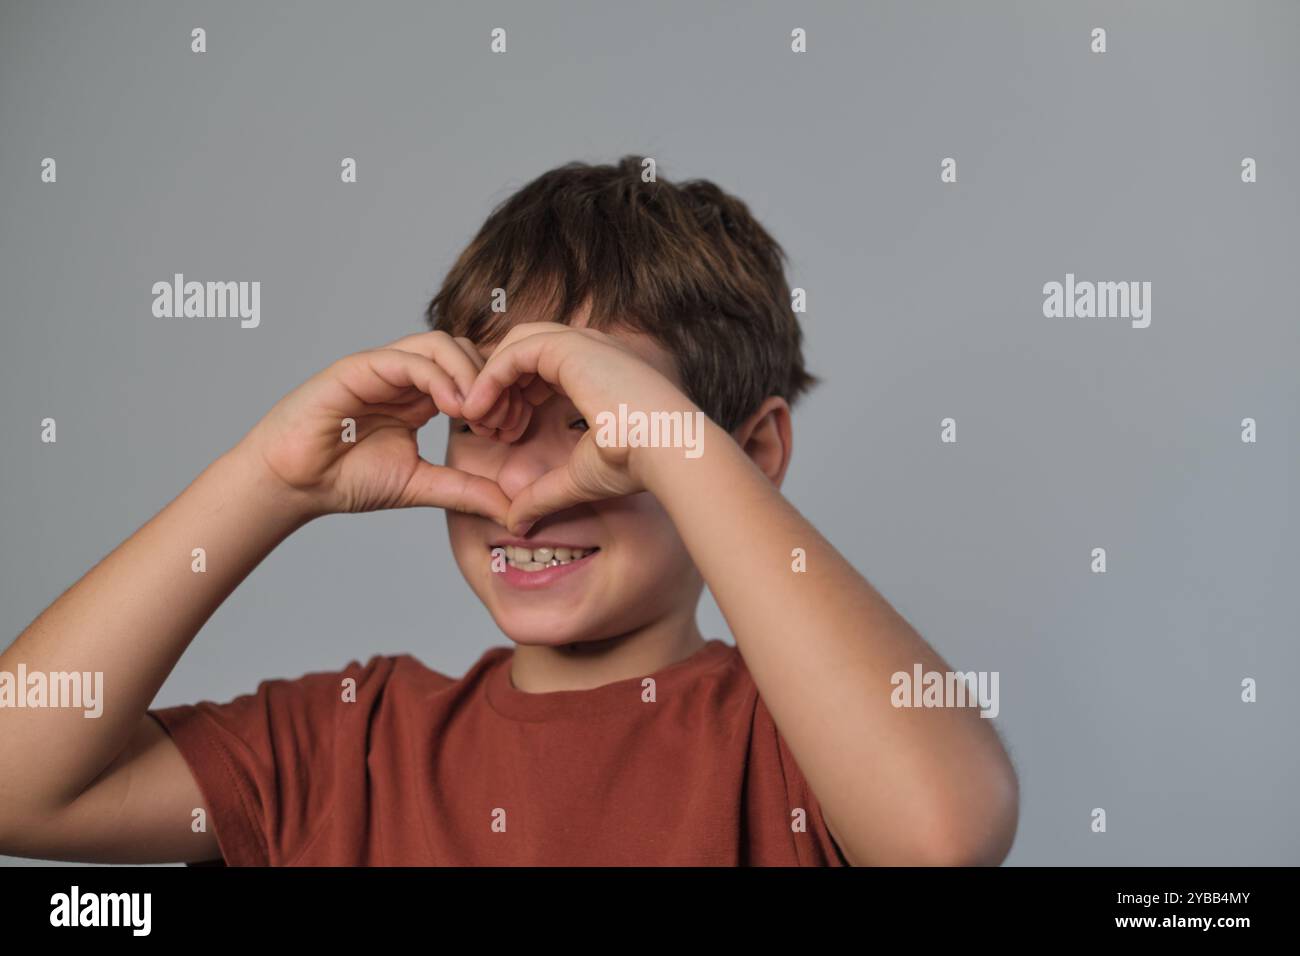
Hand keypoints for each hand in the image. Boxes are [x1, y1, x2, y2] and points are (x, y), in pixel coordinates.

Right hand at [237, 331, 524, 521]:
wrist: (294, 484)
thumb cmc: (347, 479)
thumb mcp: (422, 485)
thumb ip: (465, 490)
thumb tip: (512, 510)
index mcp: (423, 396)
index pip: (476, 374)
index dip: (501, 395)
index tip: (511, 433)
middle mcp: (406, 376)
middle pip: (467, 350)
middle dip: (493, 382)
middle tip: (500, 423)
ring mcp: (384, 367)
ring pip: (441, 345)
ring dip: (471, 375)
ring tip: (479, 416)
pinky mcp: (360, 368)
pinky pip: (408, 358)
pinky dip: (439, 377)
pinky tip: (454, 408)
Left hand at [459, 323, 701, 533]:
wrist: (666, 448)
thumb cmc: (636, 462)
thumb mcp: (577, 479)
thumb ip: (543, 495)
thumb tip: (516, 524)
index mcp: (598, 371)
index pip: (540, 369)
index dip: (514, 399)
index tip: (503, 436)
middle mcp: (591, 350)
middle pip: (524, 352)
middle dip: (499, 387)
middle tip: (485, 427)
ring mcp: (582, 343)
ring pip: (515, 346)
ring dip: (490, 382)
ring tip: (478, 419)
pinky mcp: (570, 346)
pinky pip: (513, 352)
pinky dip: (490, 377)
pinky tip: (479, 409)